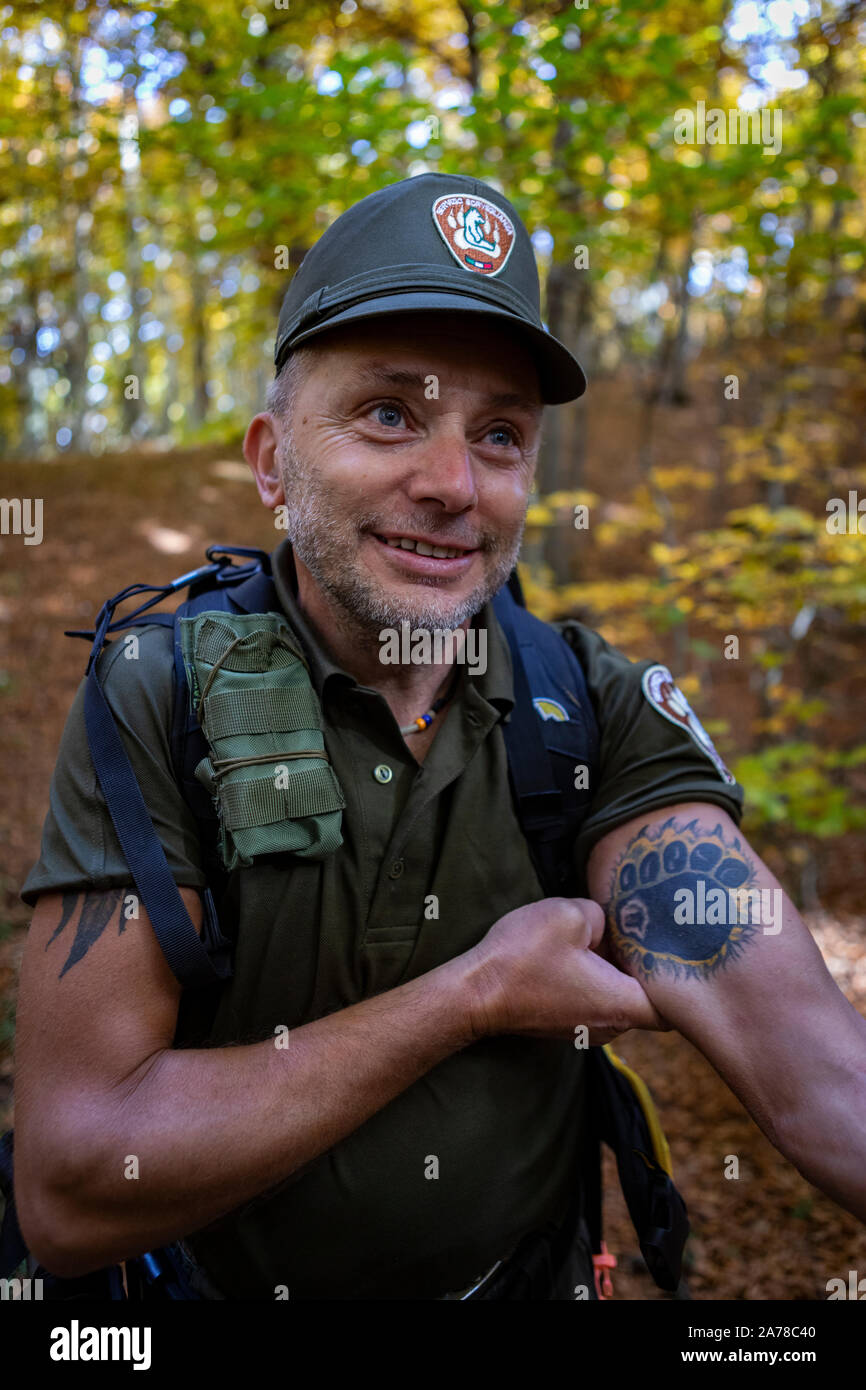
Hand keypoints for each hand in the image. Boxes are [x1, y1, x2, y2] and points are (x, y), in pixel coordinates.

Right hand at [463, 897, 669, 1044]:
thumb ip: (604, 913)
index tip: (680, 948)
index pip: (678, 1006)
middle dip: (647, 965)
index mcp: (623, 1005)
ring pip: (620, 997)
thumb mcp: (570, 914)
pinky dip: (596, 978)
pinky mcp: (566, 1025)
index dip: (685, 978)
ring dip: (617, 969)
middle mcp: (612, 1027)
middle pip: (649, 998)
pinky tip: (581, 951)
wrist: (473, 994)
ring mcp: (587, 1031)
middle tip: (645, 929)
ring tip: (609, 935)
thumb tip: (607, 923)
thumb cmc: (521, 958)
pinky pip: (596, 1000)